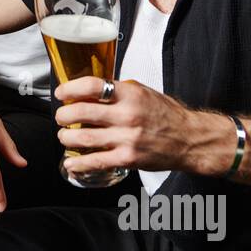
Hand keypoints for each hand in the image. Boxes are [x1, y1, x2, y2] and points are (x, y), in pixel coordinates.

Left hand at [51, 78, 229, 180]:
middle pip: (81, 112)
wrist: (190, 139)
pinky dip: (78, 164)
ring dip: (66, 138)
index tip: (61, 93)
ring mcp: (127, 138)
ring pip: (82, 138)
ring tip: (64, 137)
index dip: (70, 89)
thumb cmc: (166, 115)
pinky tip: (70, 163)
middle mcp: (127, 114)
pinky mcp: (128, 158)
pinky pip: (95, 161)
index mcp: (130, 94)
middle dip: (63, 115)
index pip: (91, 86)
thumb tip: (90, 90)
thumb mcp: (143, 93)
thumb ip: (118, 91)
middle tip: (61, 117)